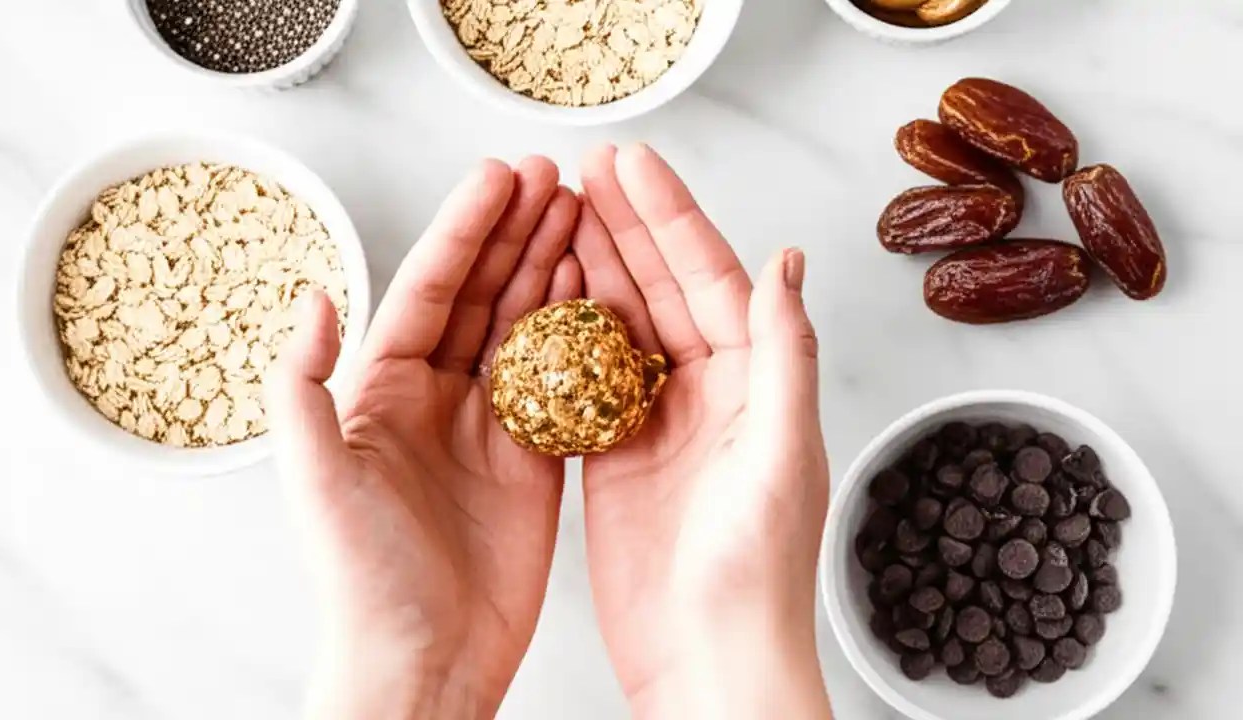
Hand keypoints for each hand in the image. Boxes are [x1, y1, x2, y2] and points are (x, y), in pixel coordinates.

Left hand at [267, 158, 580, 719]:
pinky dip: (581, 332)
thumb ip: (303, 387)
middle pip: (481, 294)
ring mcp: (488, 424)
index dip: (465, 230)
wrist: (422, 661)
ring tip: (582, 213)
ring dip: (551, 267)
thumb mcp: (314, 478)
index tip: (501, 179)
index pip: (428, 289)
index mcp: (380, 390)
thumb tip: (315, 299)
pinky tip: (601, 290)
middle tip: (555, 177)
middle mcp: (435, 398)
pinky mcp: (534, 457)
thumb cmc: (361, 580)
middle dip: (516, 231)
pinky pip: (562, 379)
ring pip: (525, 326)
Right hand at [573, 145, 831, 717]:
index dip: (670, 218)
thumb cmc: (755, 578)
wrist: (708, 665)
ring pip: (622, 325)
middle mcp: (713, 394)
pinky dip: (566, 334)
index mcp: (757, 383)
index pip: (711, 279)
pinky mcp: (617, 457)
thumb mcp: (781, 456)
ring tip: (558, 213)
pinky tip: (543, 296)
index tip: (631, 166)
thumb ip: (784, 356)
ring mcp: (660, 423)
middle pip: (663, 289)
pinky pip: (588, 377)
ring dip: (593, 268)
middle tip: (584, 170)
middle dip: (626, 226)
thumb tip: (786, 261)